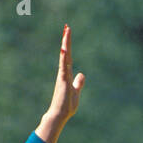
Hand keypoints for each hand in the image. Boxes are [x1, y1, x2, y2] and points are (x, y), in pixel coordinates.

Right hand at [35, 26, 84, 142]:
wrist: (59, 115)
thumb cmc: (66, 106)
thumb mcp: (76, 91)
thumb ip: (78, 83)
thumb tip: (82, 75)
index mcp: (67, 74)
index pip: (69, 57)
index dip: (69, 46)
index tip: (68, 35)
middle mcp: (64, 72)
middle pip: (66, 53)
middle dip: (66, 40)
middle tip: (67, 27)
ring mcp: (63, 75)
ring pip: (65, 57)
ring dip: (66, 44)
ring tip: (66, 32)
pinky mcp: (63, 80)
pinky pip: (63, 66)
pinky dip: (64, 57)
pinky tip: (64, 49)